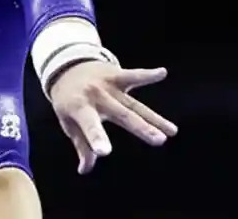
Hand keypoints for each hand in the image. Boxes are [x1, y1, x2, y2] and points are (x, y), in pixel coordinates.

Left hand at [48, 61, 176, 174]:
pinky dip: (148, 75)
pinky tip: (162, 72)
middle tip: (159, 141)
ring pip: (134, 104)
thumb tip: (84, 170)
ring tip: (172, 131)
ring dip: (154, 117)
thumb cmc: (68, 101)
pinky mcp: (117, 75)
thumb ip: (81, 145)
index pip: (89, 126)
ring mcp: (108, 85)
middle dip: (141, 128)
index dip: (95, 138)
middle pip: (122, 115)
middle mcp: (96, 96)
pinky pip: (134, 75)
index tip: (103, 153)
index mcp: (79, 108)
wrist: (65, 66)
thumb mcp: (68, 122)